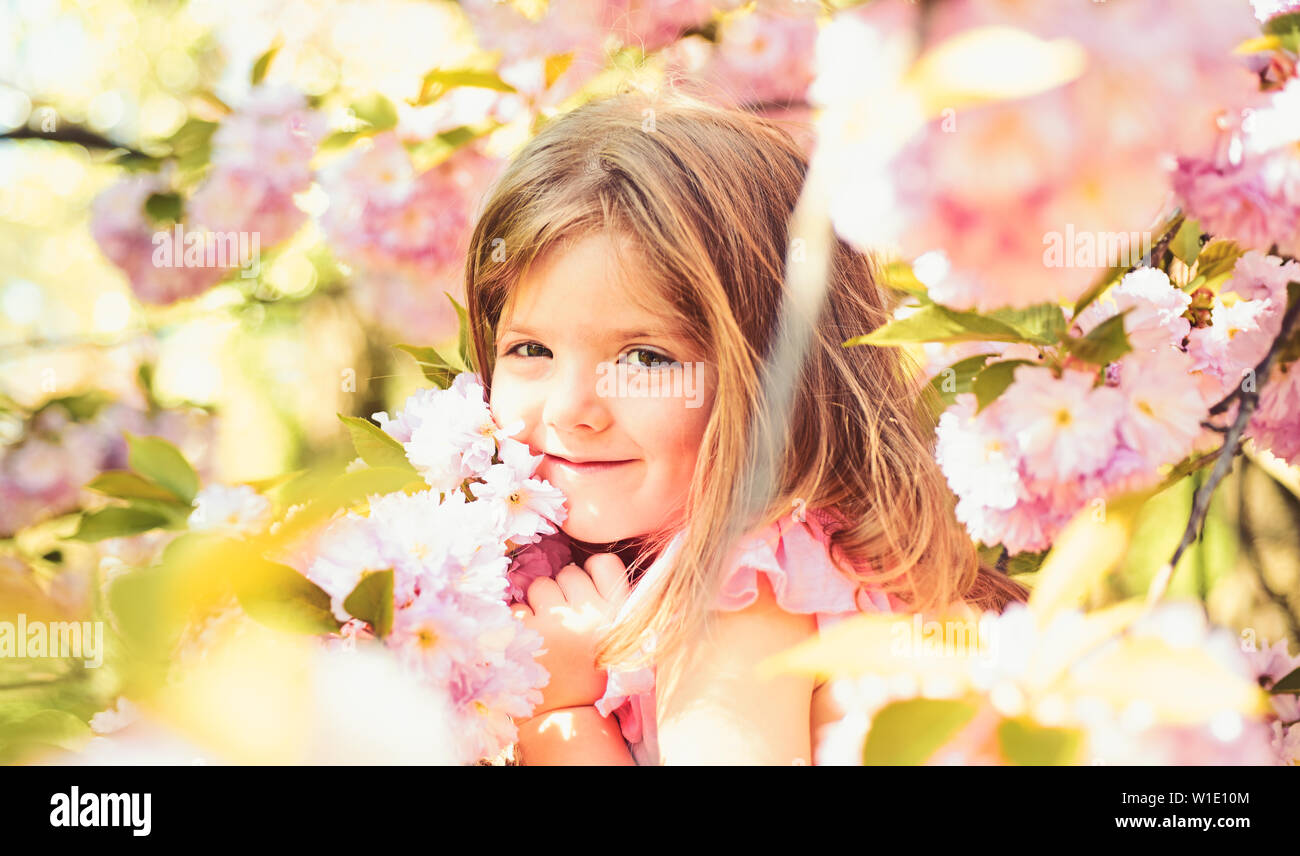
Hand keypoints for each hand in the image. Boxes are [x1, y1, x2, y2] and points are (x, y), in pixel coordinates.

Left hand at [511, 553, 631, 718]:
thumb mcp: (621, 639)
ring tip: (547, 630)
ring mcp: (556, 623)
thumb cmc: (595, 676)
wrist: (568, 716)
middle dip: (563, 592)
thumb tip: (580, 567)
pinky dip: (520, 621)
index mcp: (619, 614)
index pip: (604, 562)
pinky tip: (530, 641)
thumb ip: (610, 602)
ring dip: (540, 603)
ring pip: (539, 585)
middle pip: (568, 572)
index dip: (591, 572)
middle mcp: (590, 614)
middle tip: (566, 619)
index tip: (586, 590)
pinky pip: (517, 607)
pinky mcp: (526, 636)